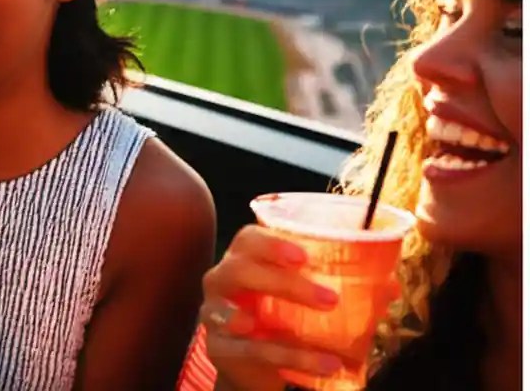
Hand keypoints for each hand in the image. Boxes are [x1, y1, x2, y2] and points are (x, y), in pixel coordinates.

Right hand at [200, 225, 395, 390]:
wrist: (255, 363)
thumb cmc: (280, 317)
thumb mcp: (307, 300)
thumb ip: (343, 289)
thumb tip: (389, 286)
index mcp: (244, 259)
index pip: (248, 240)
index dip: (271, 243)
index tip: (304, 256)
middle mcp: (222, 281)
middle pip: (238, 270)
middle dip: (282, 282)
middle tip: (330, 300)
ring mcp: (214, 315)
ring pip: (234, 315)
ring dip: (281, 330)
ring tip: (323, 346)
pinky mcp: (219, 348)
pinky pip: (251, 352)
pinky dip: (289, 358)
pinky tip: (325, 365)